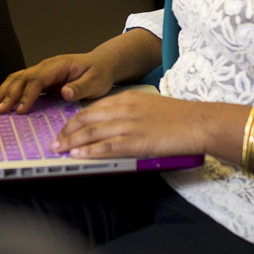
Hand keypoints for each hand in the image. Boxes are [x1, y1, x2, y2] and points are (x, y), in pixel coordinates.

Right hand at [0, 52, 117, 113]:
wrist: (101, 64)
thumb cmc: (98, 73)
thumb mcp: (95, 82)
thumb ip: (80, 88)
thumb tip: (65, 92)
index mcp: (58, 65)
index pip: (38, 79)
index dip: (27, 94)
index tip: (21, 109)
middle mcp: (46, 66)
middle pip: (22, 78)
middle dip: (9, 95)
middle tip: (0, 110)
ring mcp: (41, 72)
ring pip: (17, 79)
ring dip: (3, 92)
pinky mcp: (40, 79)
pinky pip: (20, 83)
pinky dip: (7, 91)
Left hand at [53, 90, 205, 158]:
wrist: (199, 122)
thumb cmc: (179, 116)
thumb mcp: (150, 106)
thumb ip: (130, 112)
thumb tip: (113, 125)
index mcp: (128, 98)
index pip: (93, 108)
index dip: (75, 120)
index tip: (64, 129)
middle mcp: (125, 109)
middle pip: (87, 119)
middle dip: (67, 131)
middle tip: (55, 141)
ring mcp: (129, 125)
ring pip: (92, 133)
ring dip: (72, 142)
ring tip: (59, 150)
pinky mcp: (136, 141)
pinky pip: (107, 147)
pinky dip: (89, 151)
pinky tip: (78, 155)